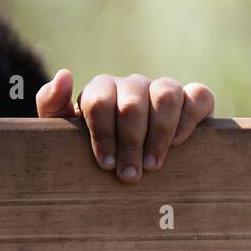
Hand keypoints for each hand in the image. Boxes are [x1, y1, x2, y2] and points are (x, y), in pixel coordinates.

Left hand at [36, 70, 213, 183]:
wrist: (124, 163)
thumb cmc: (89, 150)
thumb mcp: (61, 133)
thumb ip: (52, 104)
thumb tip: (65, 74)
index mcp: (101, 91)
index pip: (100, 100)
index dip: (102, 133)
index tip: (105, 164)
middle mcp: (132, 86)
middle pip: (132, 102)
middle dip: (130, 141)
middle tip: (129, 175)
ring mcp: (162, 90)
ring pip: (166, 94)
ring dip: (159, 132)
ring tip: (152, 165)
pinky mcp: (191, 100)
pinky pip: (199, 96)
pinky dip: (191, 117)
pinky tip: (179, 143)